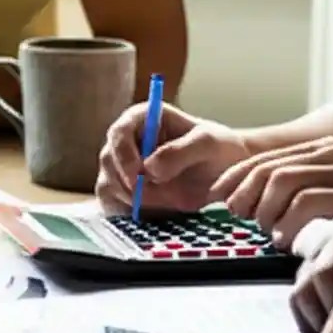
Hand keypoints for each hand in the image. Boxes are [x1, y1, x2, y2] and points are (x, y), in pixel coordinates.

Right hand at [96, 102, 246, 213]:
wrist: (226, 177)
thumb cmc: (218, 150)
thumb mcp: (208, 144)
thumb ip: (179, 152)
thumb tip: (148, 168)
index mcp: (143, 119)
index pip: (119, 132)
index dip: (123, 153)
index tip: (137, 175)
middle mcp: (127, 141)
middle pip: (108, 160)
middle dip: (126, 182)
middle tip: (148, 197)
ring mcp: (122, 168)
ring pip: (107, 184)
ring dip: (129, 199)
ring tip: (160, 204)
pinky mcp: (124, 193)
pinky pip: (113, 205)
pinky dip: (127, 212)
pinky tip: (150, 213)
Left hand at [208, 136, 332, 247]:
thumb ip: (301, 195)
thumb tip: (255, 209)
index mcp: (323, 150)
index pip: (266, 157)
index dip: (235, 177)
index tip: (218, 197)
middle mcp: (332, 153)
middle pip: (268, 167)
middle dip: (243, 192)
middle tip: (236, 216)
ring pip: (283, 181)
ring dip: (265, 209)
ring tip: (265, 231)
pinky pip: (307, 201)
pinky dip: (287, 221)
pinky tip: (284, 240)